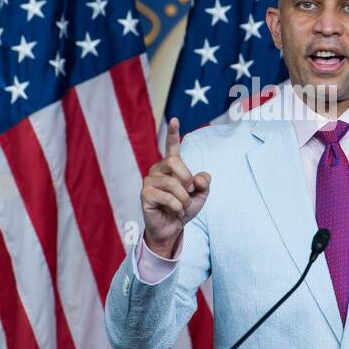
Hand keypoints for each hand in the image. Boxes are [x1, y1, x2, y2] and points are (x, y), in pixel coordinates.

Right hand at [140, 117, 211, 257]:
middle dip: (187, 178)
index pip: (171, 146)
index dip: (173, 133)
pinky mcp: (145, 194)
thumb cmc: (184, 208)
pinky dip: (176, 206)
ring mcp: (149, 180)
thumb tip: (198, 178)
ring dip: (183, 198)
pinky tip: (175, 211)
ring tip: (182, 206)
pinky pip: (166, 197)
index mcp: (171, 166)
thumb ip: (204, 183)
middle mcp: (158, 169)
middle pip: (174, 161)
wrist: (173, 228)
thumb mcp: (200, 194)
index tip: (174, 119)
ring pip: (172, 183)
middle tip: (189, 191)